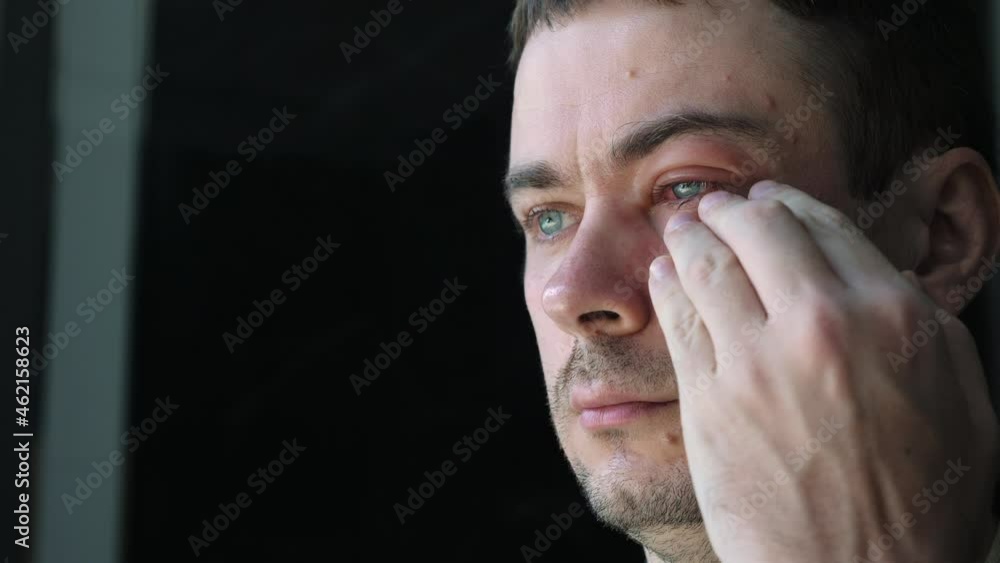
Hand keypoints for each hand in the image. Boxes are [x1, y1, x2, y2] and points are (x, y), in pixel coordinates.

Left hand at [647, 181, 998, 561]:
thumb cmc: (922, 503)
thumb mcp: (963, 403)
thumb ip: (924, 327)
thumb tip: (882, 275)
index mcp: (894, 318)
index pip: (827, 227)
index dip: (790, 204)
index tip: (769, 200)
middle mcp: (822, 326)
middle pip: (759, 228)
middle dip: (732, 208)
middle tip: (715, 205)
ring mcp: (757, 362)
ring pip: (706, 263)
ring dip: (689, 236)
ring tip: (681, 229)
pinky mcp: (708, 400)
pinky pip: (677, 317)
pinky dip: (666, 283)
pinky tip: (663, 276)